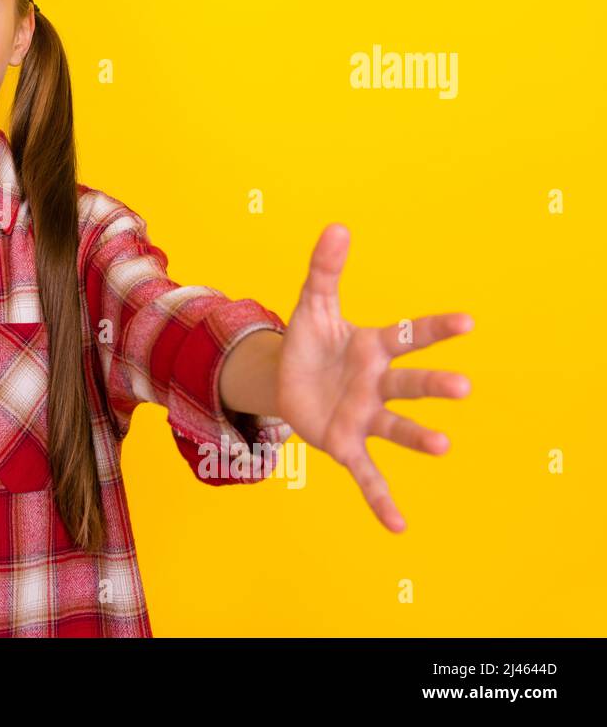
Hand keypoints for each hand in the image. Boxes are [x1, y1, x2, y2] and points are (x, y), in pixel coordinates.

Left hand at [275, 224, 473, 532]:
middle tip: (463, 388)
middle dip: (434, 386)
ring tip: (443, 447)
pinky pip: (367, 475)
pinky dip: (381, 499)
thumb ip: (324, 269)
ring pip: (396, 427)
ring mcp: (365, 416)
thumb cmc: (310, 342)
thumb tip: (337, 227)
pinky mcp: (346, 445)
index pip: (409, 335)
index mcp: (373, 347)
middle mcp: (377, 384)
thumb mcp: (310, 304)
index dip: (434, 329)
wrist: (286, 380)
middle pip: (410, 383)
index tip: (466, 322)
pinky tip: (398, 526)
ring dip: (419, 438)